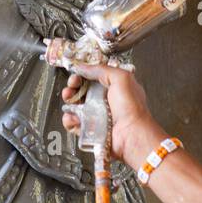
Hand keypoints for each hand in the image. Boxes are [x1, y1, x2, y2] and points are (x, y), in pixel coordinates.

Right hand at [47, 41, 157, 166]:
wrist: (131, 135)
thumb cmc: (132, 108)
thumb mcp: (121, 78)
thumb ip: (101, 69)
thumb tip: (84, 67)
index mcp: (114, 87)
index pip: (93, 77)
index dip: (83, 74)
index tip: (77, 74)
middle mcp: (105, 101)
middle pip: (82, 90)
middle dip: (73, 86)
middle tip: (71, 86)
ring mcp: (97, 115)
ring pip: (76, 106)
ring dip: (69, 101)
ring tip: (69, 99)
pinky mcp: (91, 129)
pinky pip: (74, 122)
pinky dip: (69, 119)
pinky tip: (72, 116)